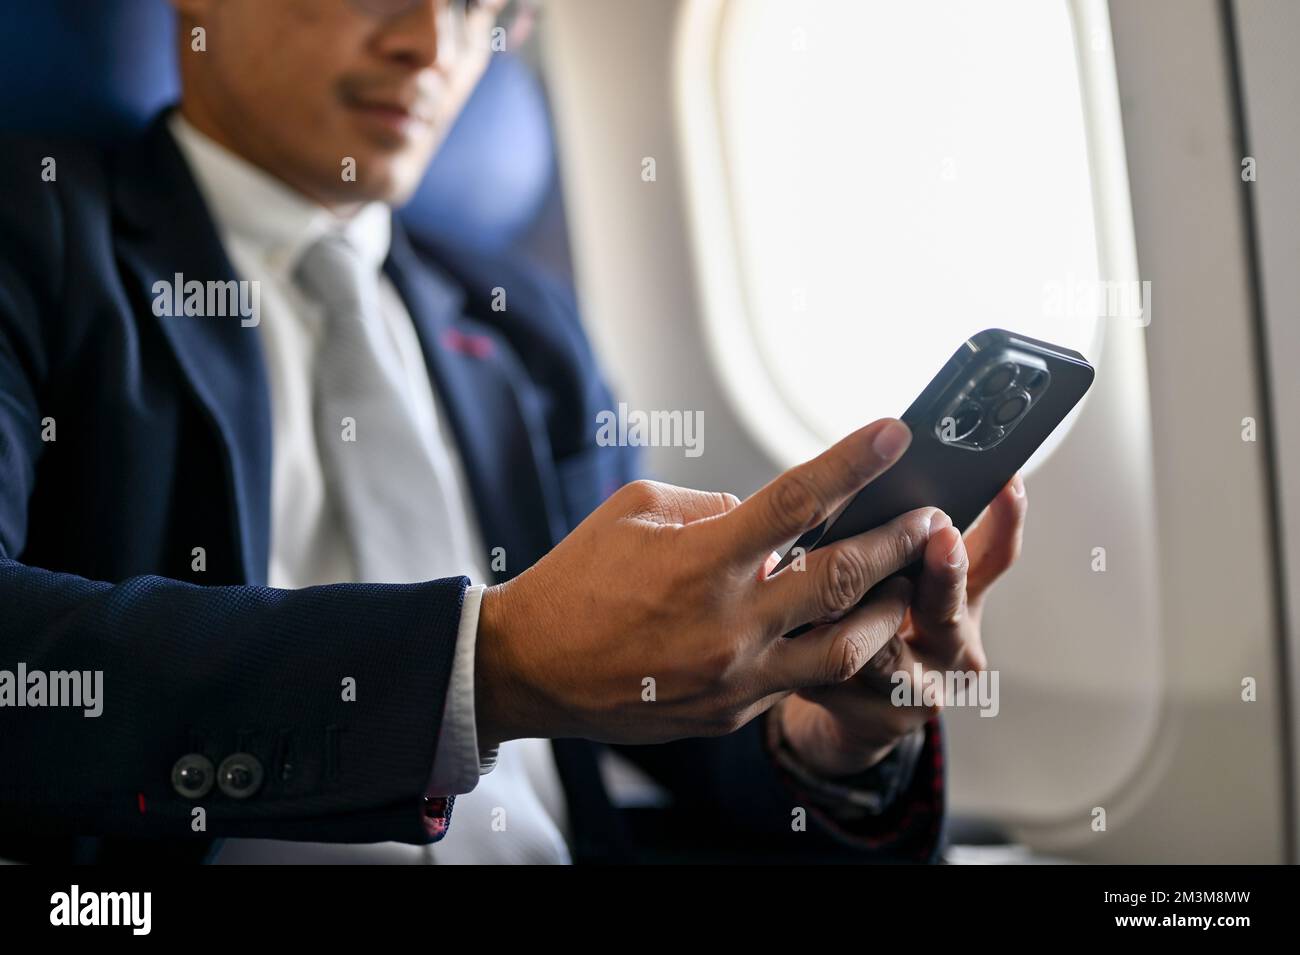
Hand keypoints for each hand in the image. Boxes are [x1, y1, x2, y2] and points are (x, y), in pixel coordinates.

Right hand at [474, 419, 944, 749]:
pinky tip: (835, 628)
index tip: (895, 432)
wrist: (528, 670)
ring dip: (884, 612)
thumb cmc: (576, 581)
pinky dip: (822, 650)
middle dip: (897, 543)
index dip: (854, 462)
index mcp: (704, 561)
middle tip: (932, 518)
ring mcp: (735, 676)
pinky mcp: (730, 712)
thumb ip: (711, 510)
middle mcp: (729, 622)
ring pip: (843, 648)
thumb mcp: (635, 514)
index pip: (798, 500)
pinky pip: (795, 679)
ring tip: (904, 586)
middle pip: (842, 578)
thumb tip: (765, 520)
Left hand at [776, 473, 1027, 777]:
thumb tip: (867, 470)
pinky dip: (812, 656)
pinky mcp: (883, 719)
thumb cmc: (867, 613)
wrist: (849, 705)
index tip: (1008, 482)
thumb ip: (889, 536)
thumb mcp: (891, 572)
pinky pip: (841, 681)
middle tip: (940, 535)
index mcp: (962, 595)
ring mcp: (924, 687)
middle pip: (950, 604)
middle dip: (943, 569)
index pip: (994, 554)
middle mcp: (954, 642)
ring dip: (854, 620)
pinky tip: (788, 640)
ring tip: (826, 598)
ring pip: (889, 650)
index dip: (1006, 519)